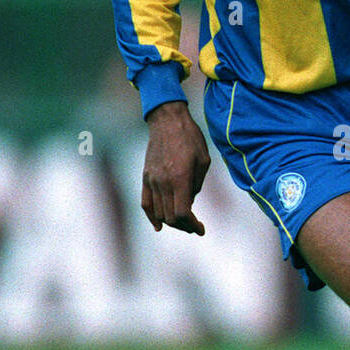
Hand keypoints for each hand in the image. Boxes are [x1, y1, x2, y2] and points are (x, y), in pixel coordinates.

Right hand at [142, 101, 210, 233]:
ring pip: (159, 213)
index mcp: (180, 178)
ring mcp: (152, 180)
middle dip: (184, 226)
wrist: (168, 121)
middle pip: (170, 217)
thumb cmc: (190, 138)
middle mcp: (163, 182)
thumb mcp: (204, 161)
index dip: (192, 225)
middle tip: (195, 226)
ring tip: (183, 223)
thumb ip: (197, 185)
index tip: (201, 229)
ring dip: (172, 223)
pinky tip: (159, 226)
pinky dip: (151, 217)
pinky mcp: (145, 177)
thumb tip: (189, 202)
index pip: (182, 213)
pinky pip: (145, 203)